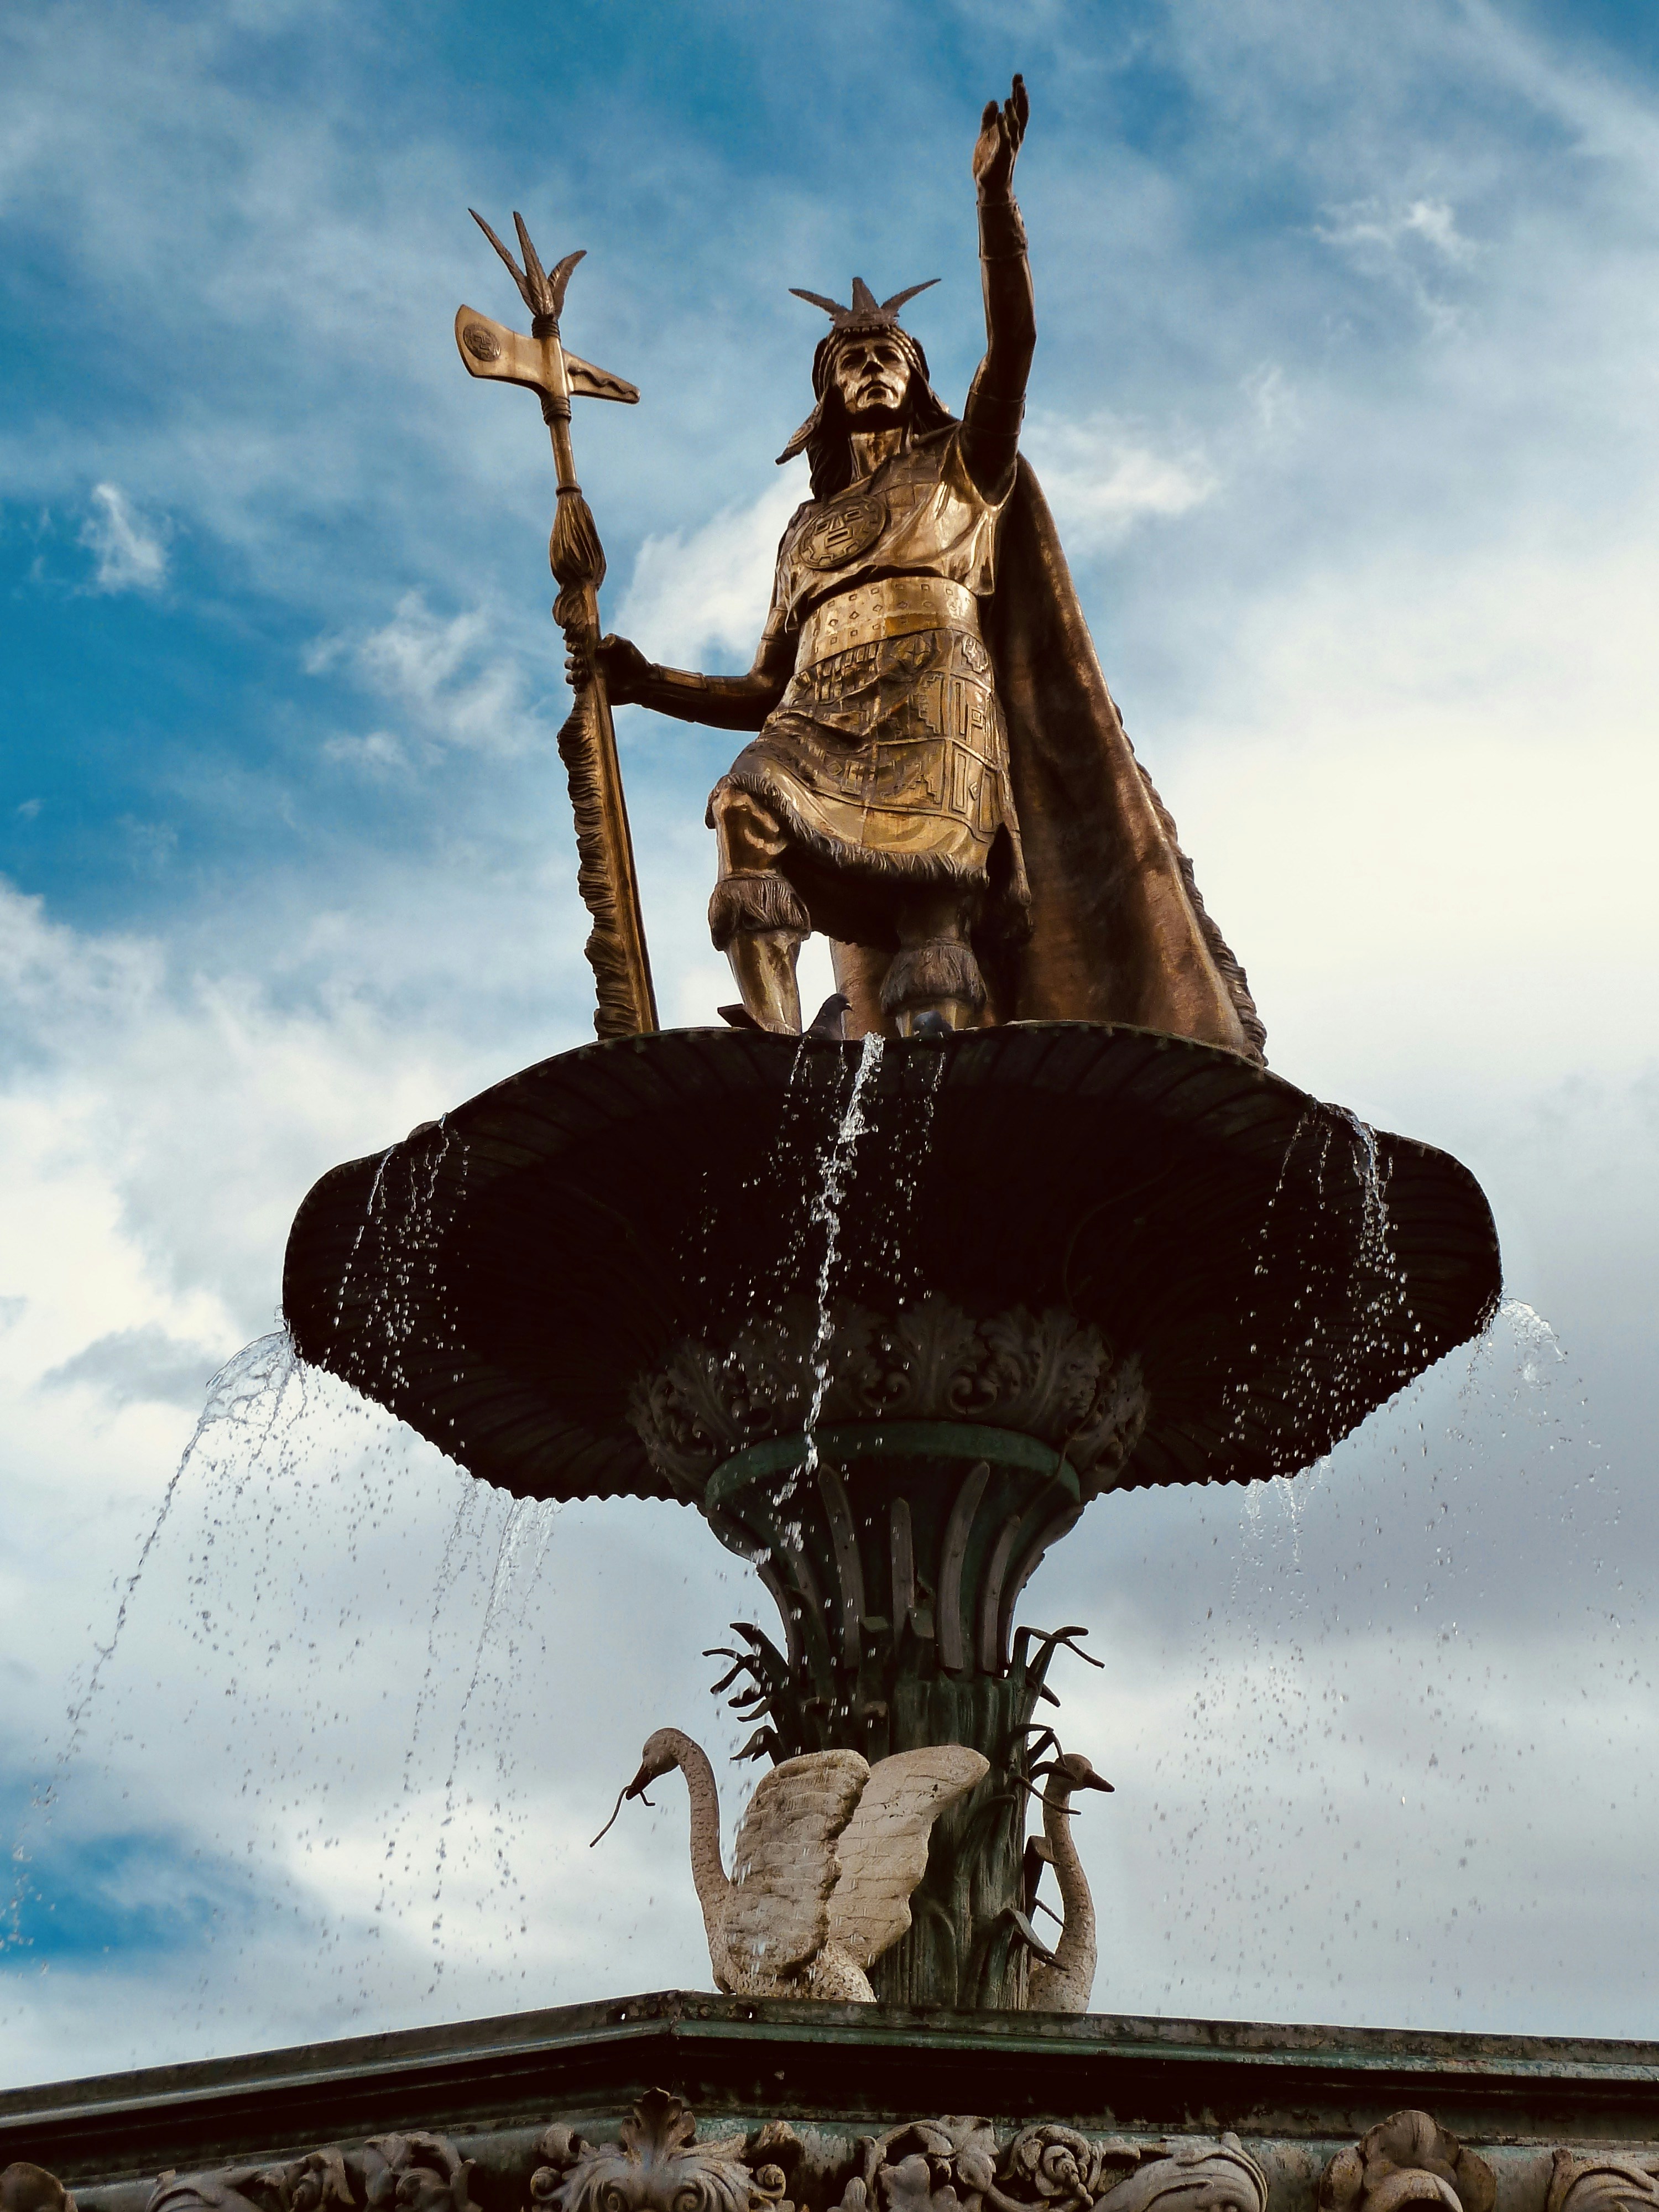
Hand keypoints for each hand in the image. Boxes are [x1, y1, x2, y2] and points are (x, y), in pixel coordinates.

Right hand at [569, 631, 651, 701]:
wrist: (644, 682)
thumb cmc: (635, 661)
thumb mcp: (625, 645)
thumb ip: (612, 640)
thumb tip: (597, 647)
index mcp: (594, 652)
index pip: (576, 647)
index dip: (571, 646)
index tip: (576, 647)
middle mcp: (590, 665)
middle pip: (569, 662)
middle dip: (571, 661)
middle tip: (582, 662)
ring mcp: (590, 679)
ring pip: (571, 677)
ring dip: (573, 675)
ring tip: (585, 674)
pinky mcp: (593, 692)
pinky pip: (578, 691)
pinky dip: (578, 688)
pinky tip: (585, 685)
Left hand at [972, 73, 1027, 198]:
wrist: (989, 189)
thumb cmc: (990, 164)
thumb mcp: (987, 136)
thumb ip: (989, 120)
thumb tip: (993, 102)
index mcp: (1012, 133)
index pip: (1019, 109)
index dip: (1019, 94)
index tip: (1018, 77)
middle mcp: (1015, 139)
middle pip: (1021, 114)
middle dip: (1020, 97)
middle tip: (1018, 79)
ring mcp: (1009, 148)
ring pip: (1015, 126)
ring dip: (1012, 111)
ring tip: (1008, 96)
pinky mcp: (1001, 156)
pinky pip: (1004, 139)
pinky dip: (1002, 126)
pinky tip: (999, 114)